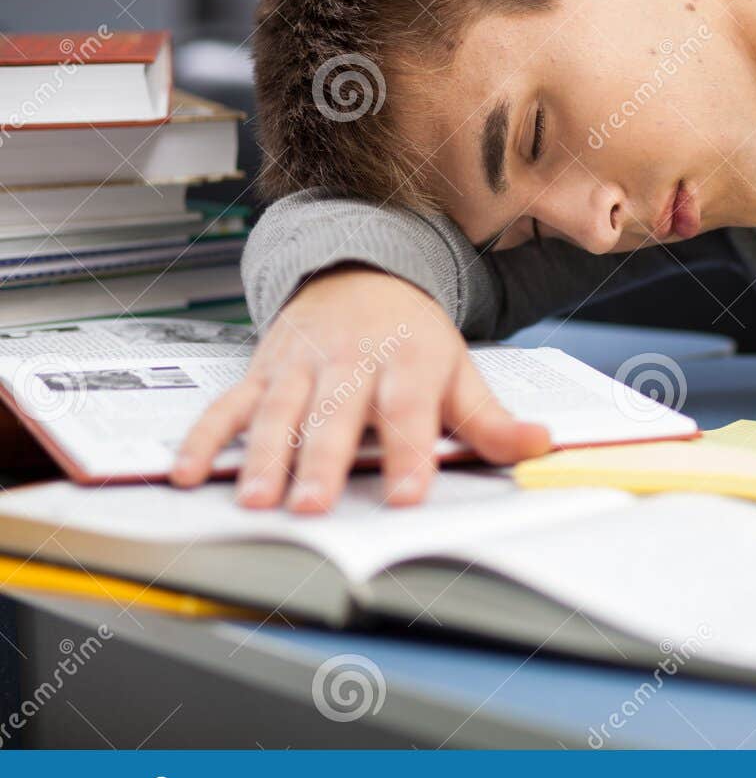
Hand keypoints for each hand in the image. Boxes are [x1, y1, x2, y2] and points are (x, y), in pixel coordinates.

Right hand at [172, 266, 549, 510]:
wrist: (359, 271)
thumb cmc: (411, 336)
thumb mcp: (458, 371)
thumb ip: (490, 420)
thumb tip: (540, 445)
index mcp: (407, 362)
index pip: (409, 412)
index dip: (409, 454)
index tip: (407, 495)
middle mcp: (351, 361)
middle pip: (336, 416)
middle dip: (323, 461)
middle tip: (314, 505)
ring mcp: (301, 365)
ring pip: (279, 413)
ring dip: (264, 456)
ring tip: (258, 500)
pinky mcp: (263, 370)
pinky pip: (229, 406)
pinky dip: (206, 437)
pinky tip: (192, 473)